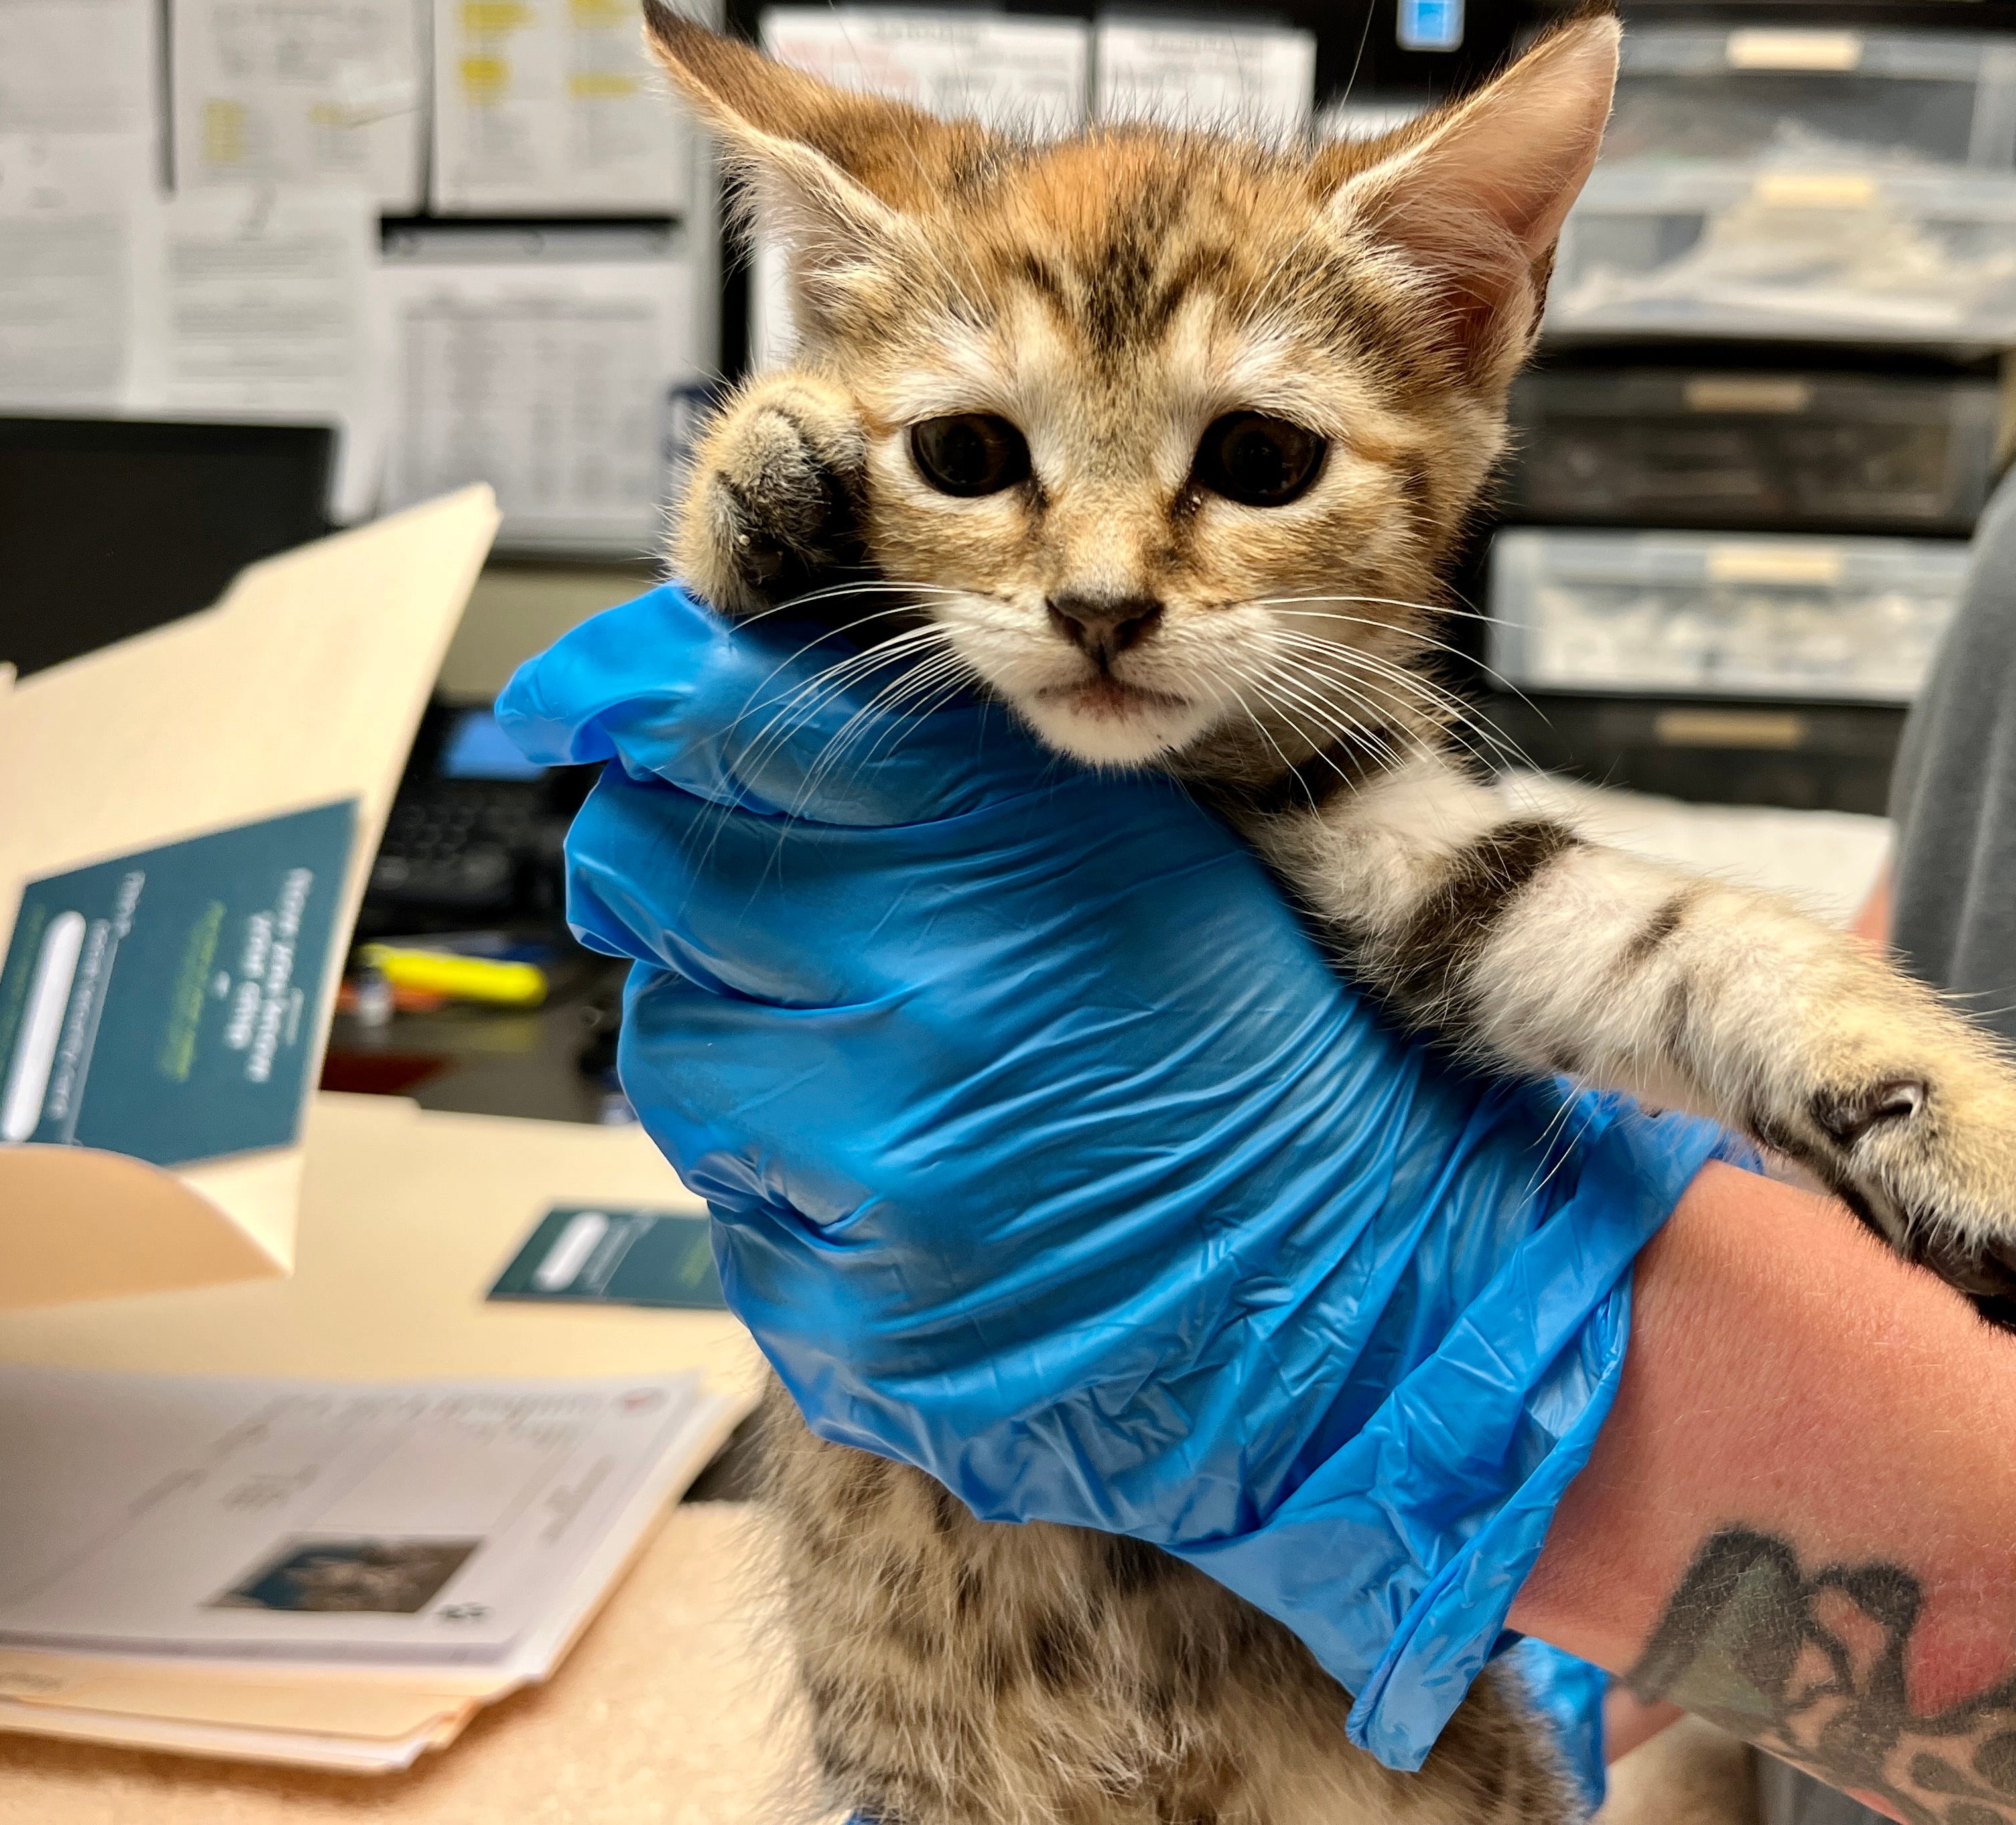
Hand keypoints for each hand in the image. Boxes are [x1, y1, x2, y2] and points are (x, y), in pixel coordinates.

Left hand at [497, 587, 1730, 1770]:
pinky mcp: (845, 1329)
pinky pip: (729, 1210)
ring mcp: (867, 1190)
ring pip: (672, 1043)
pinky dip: (786, 1180)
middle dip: (682, 858)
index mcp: (999, 865)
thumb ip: (963, 765)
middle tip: (758, 875)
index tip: (644, 701)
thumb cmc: (1282, 1064)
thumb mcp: (1156, 851)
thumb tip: (758, 686)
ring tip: (874, 1045)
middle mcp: (911, 1019)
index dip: (657, 699)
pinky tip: (906, 1176)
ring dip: (733, 1022)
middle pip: (647, 876)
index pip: (714, 729)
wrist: (1371, 1312)